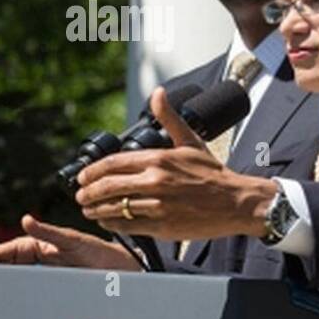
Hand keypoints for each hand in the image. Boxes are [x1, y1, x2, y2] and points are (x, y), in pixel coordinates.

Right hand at [0, 214, 141, 318]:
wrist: (128, 276)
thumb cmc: (104, 254)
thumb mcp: (77, 242)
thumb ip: (51, 234)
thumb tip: (25, 219)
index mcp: (39, 247)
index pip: (4, 253)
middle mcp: (37, 265)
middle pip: (1, 273)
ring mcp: (42, 282)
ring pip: (8, 290)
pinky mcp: (51, 297)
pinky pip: (23, 302)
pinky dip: (7, 309)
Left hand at [74, 86, 275, 239]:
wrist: (237, 202)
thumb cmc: (214, 174)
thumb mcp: (191, 141)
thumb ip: (168, 118)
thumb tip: (158, 93)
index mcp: (159, 159)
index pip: (112, 163)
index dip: (91, 172)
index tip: (82, 178)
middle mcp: (156, 181)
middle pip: (108, 186)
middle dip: (87, 192)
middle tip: (81, 196)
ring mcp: (158, 205)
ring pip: (115, 207)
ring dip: (96, 210)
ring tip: (89, 210)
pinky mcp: (163, 225)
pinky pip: (129, 225)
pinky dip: (113, 224)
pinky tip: (108, 222)